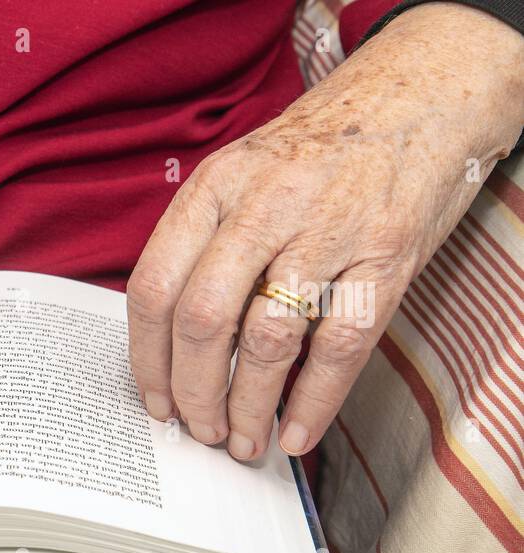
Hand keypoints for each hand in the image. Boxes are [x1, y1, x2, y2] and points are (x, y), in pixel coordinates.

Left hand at [126, 2, 523, 459]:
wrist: (418, 98)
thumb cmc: (316, 153)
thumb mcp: (241, 176)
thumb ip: (202, 245)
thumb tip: (168, 345)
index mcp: (214, 187)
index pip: (154, 286)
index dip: (146, 358)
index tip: (153, 399)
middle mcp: (264, 207)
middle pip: (202, 321)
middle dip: (193, 392)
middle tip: (197, 429)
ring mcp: (328, 231)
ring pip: (266, 341)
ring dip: (247, 407)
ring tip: (241, 442)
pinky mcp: (385, 258)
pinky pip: (338, 347)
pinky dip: (312, 403)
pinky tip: (294, 434)